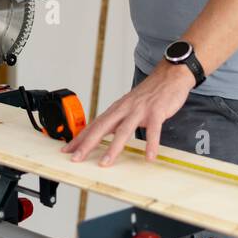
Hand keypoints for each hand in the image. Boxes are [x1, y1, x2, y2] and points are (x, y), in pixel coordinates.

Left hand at [61, 62, 194, 164]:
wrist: (170, 75)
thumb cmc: (150, 93)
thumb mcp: (128, 105)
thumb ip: (117, 120)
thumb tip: (104, 134)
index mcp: (117, 109)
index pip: (94, 125)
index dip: (80, 138)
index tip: (67, 150)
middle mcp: (125, 108)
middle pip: (102, 127)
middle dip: (87, 143)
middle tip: (76, 158)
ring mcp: (140, 110)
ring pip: (124, 130)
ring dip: (113, 147)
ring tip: (105, 163)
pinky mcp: (157, 111)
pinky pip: (153, 129)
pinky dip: (151, 143)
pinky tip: (149, 156)